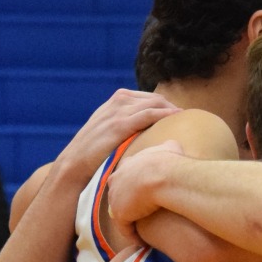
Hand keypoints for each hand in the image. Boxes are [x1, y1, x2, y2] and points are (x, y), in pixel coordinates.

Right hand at [59, 90, 179, 178]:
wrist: (75, 164)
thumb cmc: (94, 152)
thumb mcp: (109, 130)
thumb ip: (125, 123)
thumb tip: (146, 131)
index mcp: (116, 100)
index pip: (148, 97)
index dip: (165, 105)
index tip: (178, 114)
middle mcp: (118, 101)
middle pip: (154, 98)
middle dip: (171, 107)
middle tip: (186, 117)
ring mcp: (118, 112)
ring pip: (154, 103)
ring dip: (171, 110)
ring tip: (186, 118)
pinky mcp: (120, 125)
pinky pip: (148, 114)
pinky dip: (164, 114)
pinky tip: (177, 118)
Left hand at [105, 141, 186, 242]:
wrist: (164, 176)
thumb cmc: (171, 162)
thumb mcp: (171, 148)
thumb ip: (168, 149)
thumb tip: (173, 147)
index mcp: (127, 164)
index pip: (126, 175)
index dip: (134, 184)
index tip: (144, 192)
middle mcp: (117, 180)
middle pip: (118, 194)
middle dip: (127, 202)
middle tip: (141, 212)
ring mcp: (116, 198)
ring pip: (120, 212)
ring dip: (130, 220)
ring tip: (142, 230)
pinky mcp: (120, 215)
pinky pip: (125, 229)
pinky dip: (133, 236)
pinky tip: (144, 241)